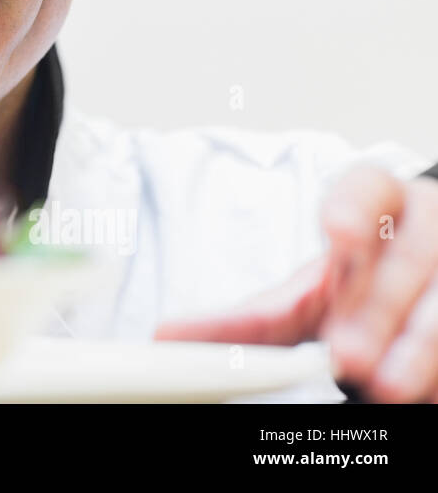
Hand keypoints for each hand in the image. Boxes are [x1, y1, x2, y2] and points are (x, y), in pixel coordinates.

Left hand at [154, 165, 437, 401]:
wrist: (426, 286)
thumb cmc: (356, 283)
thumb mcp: (306, 292)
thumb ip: (249, 317)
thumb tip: (170, 337)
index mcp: (378, 204)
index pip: (369, 189)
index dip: (353, 208)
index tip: (336, 231)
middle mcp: (422, 228)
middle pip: (406, 257)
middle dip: (375, 308)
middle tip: (345, 354)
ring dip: (416, 346)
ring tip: (385, 384)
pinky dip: (437, 368)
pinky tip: (423, 392)